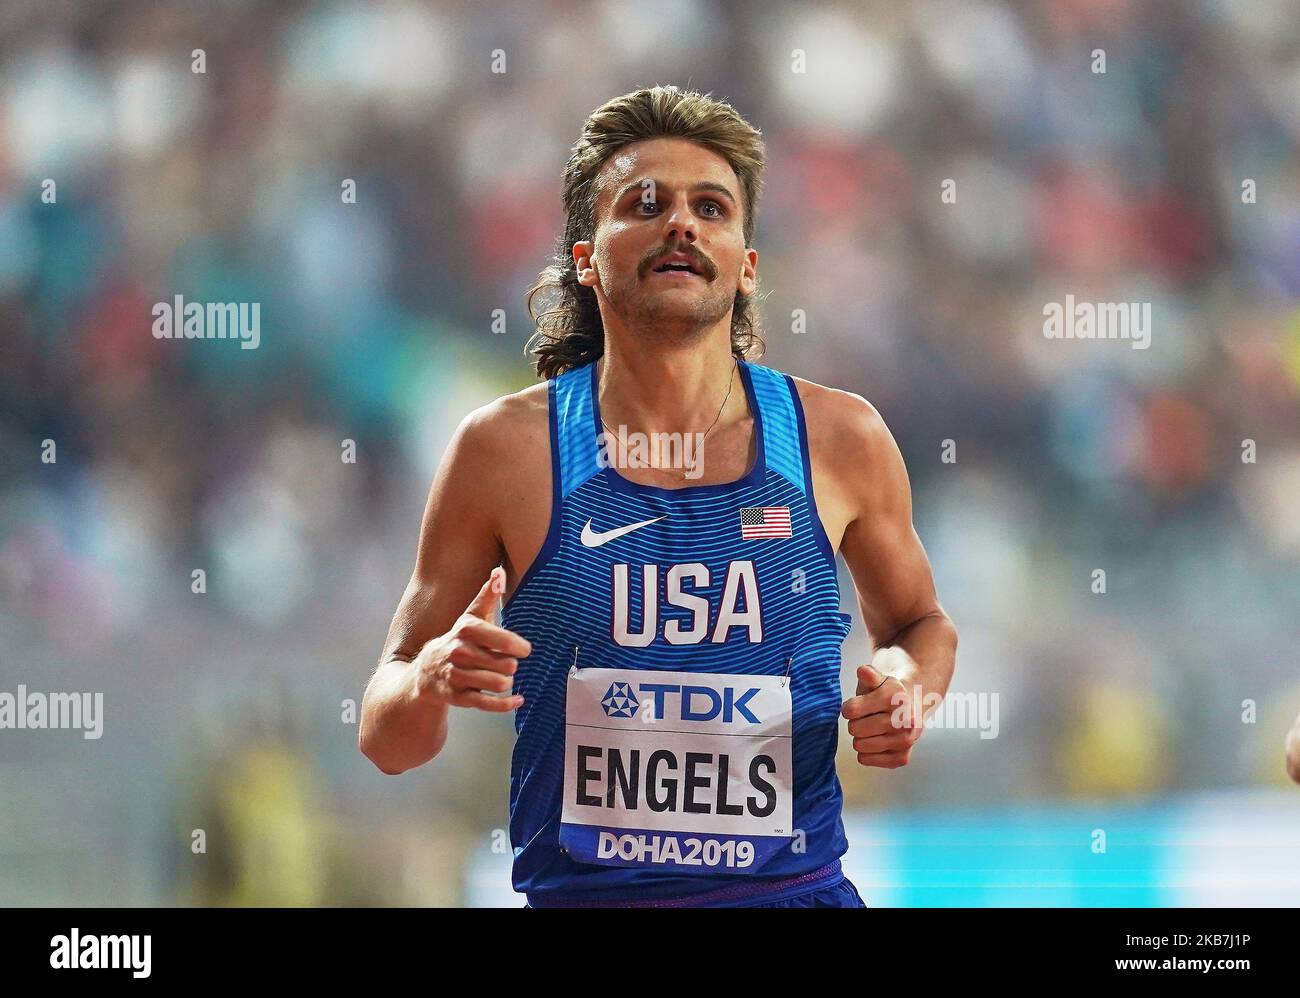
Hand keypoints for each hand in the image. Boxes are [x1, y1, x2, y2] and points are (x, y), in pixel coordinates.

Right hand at [413, 567, 530, 712]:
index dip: (519, 647)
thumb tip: (499, 572)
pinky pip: (489, 704)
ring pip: (500, 684)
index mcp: (467, 630)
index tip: (524, 649)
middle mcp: (461, 653)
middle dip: (511, 665)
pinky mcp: (459, 698)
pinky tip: (517, 700)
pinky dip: (507, 704)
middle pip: (507, 665)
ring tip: (501, 676)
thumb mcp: (471, 616)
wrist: (427, 670)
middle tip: (504, 663)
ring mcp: (458, 676)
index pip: (504, 641)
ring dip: (507, 682)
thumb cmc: (458, 640)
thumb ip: (487, 595)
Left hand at [841, 649, 921, 768]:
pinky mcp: (903, 757)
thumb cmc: (888, 692)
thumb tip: (863, 671)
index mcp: (896, 697)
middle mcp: (904, 720)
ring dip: (860, 738)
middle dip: (855, 722)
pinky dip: (866, 753)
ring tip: (871, 729)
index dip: (848, 708)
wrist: (913, 704)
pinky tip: (874, 741)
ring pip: (860, 746)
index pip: (850, 710)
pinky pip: (867, 760)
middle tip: (866, 718)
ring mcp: (905, 740)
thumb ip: (869, 675)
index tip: (856, 705)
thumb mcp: (878, 679)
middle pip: (854, 729)